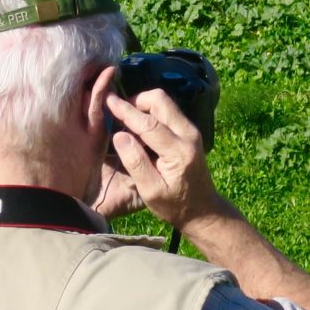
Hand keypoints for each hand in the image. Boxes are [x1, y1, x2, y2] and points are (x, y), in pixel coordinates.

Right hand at [101, 84, 225, 228]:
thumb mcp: (150, 191)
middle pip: (161, 101)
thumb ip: (135, 162)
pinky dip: (151, 112)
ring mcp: (191, 130)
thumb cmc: (174, 205)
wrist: (202, 208)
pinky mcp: (189, 131)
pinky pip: (169, 111)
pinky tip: (139, 127)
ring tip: (126, 121)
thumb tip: (119, 135)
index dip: (126, 110)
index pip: (149, 123)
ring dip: (144, 105)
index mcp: (178, 151)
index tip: (108, 100)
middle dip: (136, 101)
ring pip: (165, 103)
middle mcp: (188, 134)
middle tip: (118, 113)